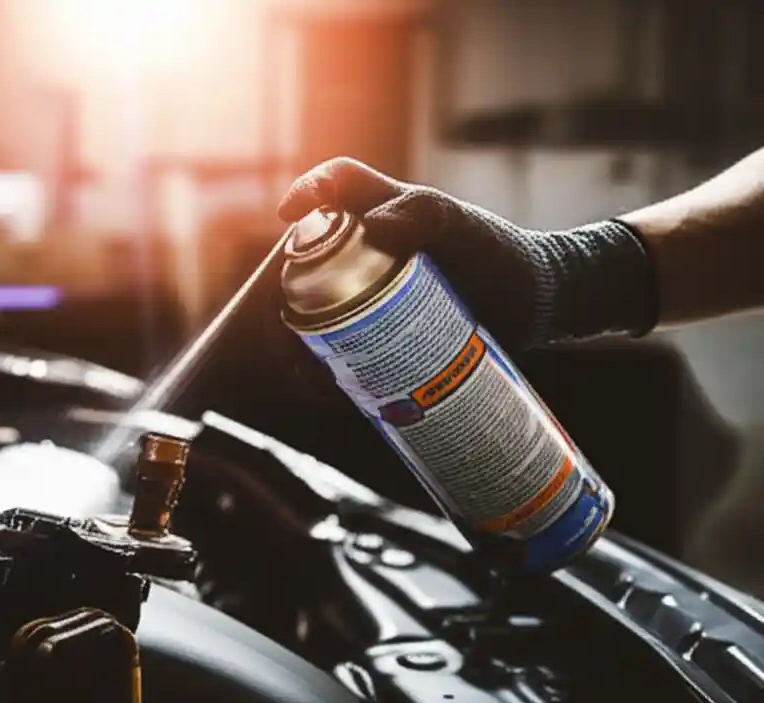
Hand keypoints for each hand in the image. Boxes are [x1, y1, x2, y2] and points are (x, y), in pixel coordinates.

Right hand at [278, 158, 653, 347]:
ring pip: (318, 315)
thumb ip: (423, 216)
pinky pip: (348, 351)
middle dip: (285, 298)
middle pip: (307, 264)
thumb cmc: (502, 254)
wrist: (542, 305)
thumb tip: (370, 226)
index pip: (337, 185)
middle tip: (287, 324)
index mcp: (384, 212)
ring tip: (305, 372)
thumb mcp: (463, 229)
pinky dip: (332, 373)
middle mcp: (371, 252)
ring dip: (300, 345)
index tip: (288, 215)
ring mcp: (377, 293)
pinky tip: (330, 392)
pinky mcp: (389, 332)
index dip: (307, 190)